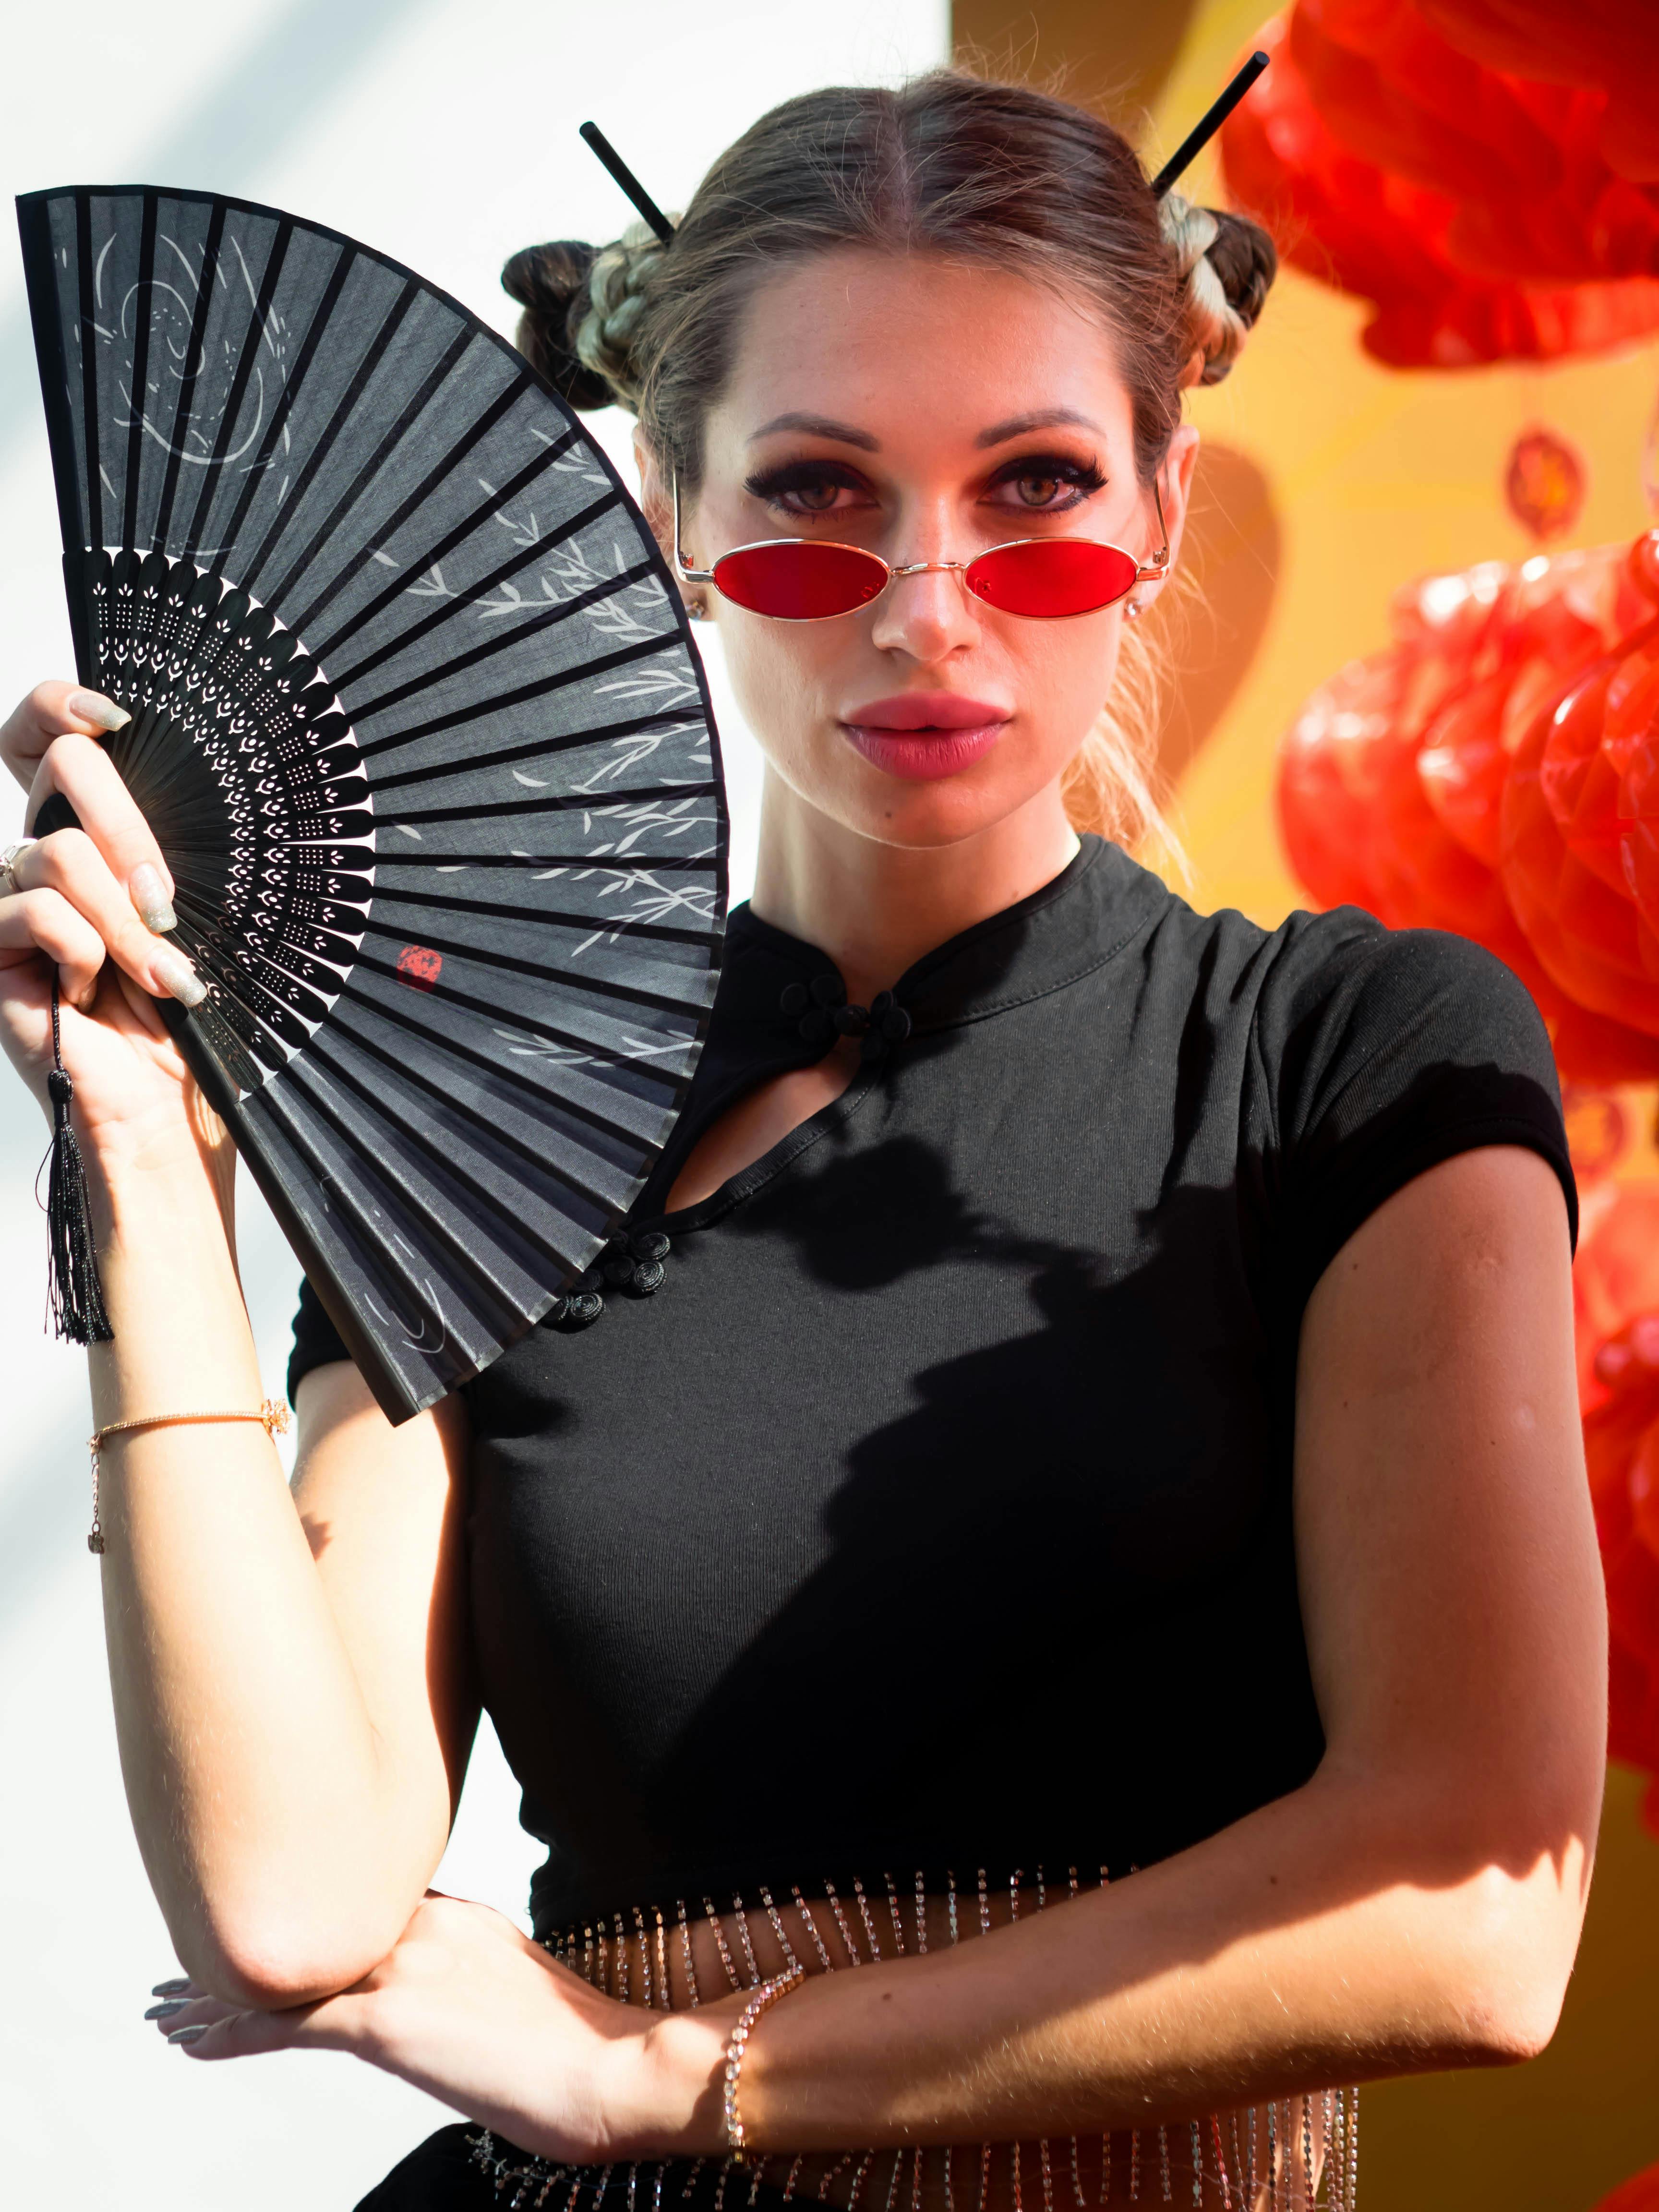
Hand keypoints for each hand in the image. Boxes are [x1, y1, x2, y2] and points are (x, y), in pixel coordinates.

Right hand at [0, 682, 215, 1188]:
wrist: (172, 1120)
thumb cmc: (196, 1028)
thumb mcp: (206, 926)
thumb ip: (182, 856)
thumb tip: (199, 790)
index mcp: (97, 843)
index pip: (44, 740)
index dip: (62, 705)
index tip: (117, 716)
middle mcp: (45, 862)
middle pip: (59, 770)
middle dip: (128, 829)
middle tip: (166, 902)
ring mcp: (13, 906)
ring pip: (55, 850)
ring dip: (121, 915)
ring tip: (158, 974)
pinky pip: (30, 906)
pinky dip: (81, 945)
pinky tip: (97, 990)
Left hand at [145, 1892, 729, 2163]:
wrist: (615, 2068)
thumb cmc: (586, 2049)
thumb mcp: (521, 1999)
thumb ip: (474, 1986)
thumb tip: (451, 2012)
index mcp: (458, 1918)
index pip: (360, 1908)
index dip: (304, 1924)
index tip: (265, 1936)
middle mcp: (424, 1927)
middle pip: (313, 1928)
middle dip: (248, 1949)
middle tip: (186, 1969)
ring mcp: (404, 1970)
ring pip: (288, 1971)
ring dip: (219, 1991)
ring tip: (166, 2009)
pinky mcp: (388, 2022)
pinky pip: (287, 2021)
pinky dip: (232, 2029)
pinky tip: (190, 2042)